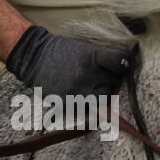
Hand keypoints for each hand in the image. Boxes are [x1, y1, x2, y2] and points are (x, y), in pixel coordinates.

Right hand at [6, 26, 131, 102]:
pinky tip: (79, 97)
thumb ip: (104, 59)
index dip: (123, 65)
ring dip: (99, 97)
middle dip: (110, 84)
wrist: (35, 57)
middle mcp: (86, 76)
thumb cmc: (63, 51)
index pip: (120, 63)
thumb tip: (125, 68)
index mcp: (92, 58)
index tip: (120, 66)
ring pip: (101, 103)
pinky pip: (84, 112)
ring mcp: (76, 92)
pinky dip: (85, 107)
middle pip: (113, 87)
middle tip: (102, 79)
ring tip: (91, 90)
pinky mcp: (65, 104)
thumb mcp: (85, 47)